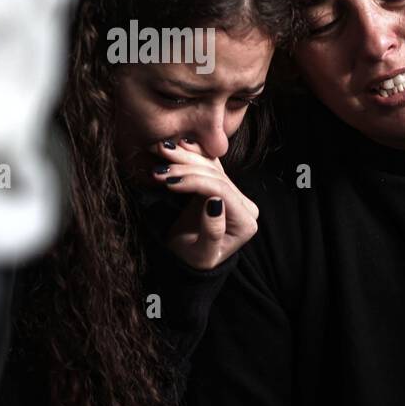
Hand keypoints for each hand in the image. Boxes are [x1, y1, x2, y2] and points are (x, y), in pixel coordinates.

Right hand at [151, 139, 258, 269]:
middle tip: (158, 169)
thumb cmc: (194, 260)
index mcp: (246, 221)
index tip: (168, 181)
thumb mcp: (202, 253)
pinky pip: (208, 165)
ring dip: (186, 158)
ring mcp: (233, 193)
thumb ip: (212, 231)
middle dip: (187, 168)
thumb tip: (215, 202)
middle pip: (217, 176)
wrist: (187, 259)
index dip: (195, 181)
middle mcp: (244, 205)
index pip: (222, 191)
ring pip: (212, 167)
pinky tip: (178, 145)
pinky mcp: (220, 187)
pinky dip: (192, 154)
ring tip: (161, 152)